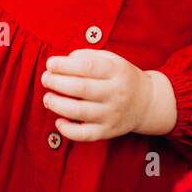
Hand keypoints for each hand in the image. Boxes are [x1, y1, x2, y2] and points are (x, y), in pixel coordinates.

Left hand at [42, 45, 175, 141]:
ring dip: (57, 104)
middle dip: (57, 82)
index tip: (50, 64)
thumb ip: (87, 56)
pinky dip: (68, 130)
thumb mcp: (111, 59)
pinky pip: (84, 135)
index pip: (88, 66)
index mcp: (117, 71)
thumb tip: (62, 62)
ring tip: (48, 98)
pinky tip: (59, 121)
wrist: (146, 102)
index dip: (64, 65)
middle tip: (46, 78)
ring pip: (79, 112)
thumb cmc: (120, 78)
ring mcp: (111, 114)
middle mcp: (116, 93)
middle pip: (81, 88)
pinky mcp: (107, 131)